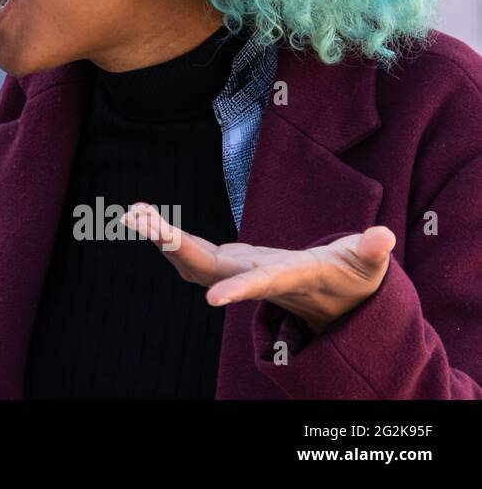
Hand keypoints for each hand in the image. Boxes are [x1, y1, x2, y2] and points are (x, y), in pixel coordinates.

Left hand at [122, 202, 395, 334]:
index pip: (259, 284)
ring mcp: (234, 272)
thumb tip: (383, 237)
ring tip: (131, 214)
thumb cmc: (351, 277)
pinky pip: (187, 251)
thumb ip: (370, 252)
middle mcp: (251, 278)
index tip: (211, 300)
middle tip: (139, 221)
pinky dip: (164, 235)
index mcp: (285, 277)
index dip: (237, 290)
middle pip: (206, 266)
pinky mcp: (226, 264)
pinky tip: (142, 216)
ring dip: (160, 238)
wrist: (330, 297)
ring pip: (189, 259)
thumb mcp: (366, 265)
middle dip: (173, 246)